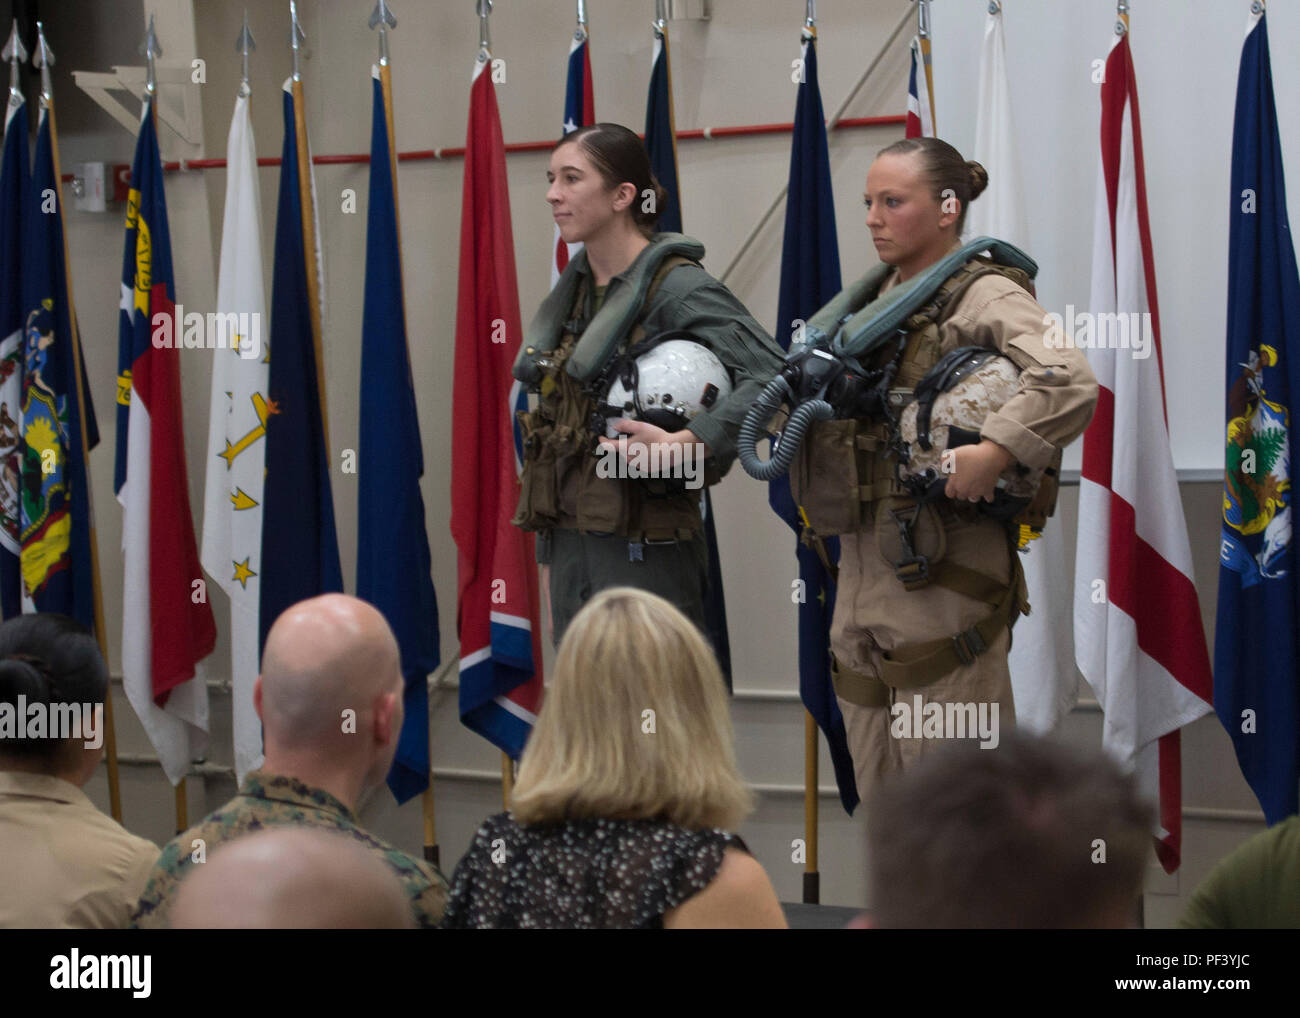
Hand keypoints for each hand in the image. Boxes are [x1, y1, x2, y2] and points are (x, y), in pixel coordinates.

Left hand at [597, 418, 711, 458]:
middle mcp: (629, 459)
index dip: (603, 441)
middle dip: (624, 445)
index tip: (601, 438)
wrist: (672, 450)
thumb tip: (615, 425)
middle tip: (635, 437)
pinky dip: (642, 457)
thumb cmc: (657, 438)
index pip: (608, 445)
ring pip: (630, 457)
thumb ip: (625, 425)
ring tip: (646, 444)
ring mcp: (638, 465)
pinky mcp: (646, 469)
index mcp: (626, 448)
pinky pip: (639, 462)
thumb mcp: (640, 426)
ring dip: (633, 451)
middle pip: (621, 451)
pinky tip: (650, 451)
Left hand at [943, 440, 1013, 502]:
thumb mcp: (952, 454)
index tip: (954, 484)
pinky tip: (986, 491)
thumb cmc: (971, 455)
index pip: (949, 494)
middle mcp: (965, 490)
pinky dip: (987, 496)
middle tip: (965, 482)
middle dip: (962, 491)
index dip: (951, 489)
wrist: (989, 456)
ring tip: (974, 487)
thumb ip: (944, 460)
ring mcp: (977, 492)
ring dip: (973, 494)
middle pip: (961, 496)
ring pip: (973, 499)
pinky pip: (988, 498)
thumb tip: (943, 466)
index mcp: (955, 483)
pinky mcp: (988, 491)